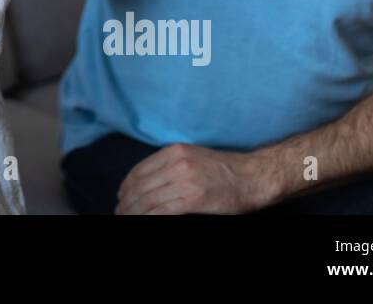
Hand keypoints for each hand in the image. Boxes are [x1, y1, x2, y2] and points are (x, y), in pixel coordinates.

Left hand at [115, 143, 271, 214]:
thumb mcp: (192, 157)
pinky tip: (143, 221)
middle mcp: (177, 163)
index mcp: (174, 151)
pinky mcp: (194, 199)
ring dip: (133, 211)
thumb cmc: (224, 170)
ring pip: (148, 199)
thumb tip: (147, 181)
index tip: (120, 196)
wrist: (252, 177)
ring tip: (126, 218)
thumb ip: (170, 165)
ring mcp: (185, 181)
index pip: (139, 170)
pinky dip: (149, 217)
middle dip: (126, 201)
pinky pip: (163, 210)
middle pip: (140, 185)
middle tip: (120, 211)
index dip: (126, 186)